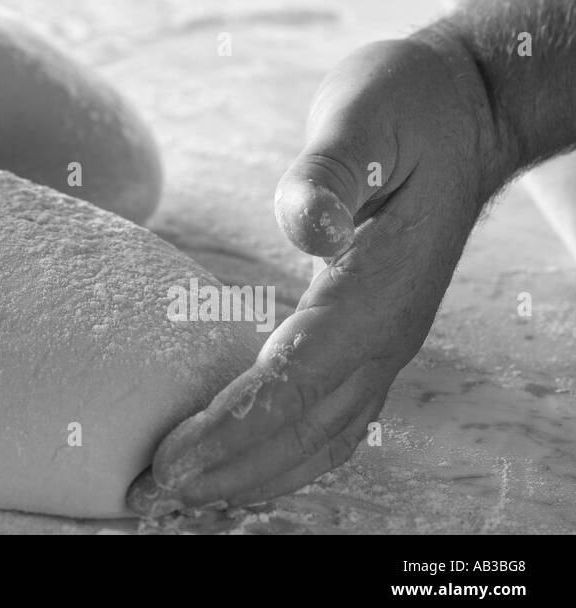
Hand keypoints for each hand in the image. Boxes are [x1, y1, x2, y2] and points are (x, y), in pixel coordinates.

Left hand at [128, 33, 504, 512]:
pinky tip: (241, 465)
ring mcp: (384, 342)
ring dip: (252, 477)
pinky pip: (330, 420)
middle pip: (302, 430)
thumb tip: (303, 227)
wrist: (461, 113)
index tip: (168, 462)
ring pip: (320, 439)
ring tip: (182, 499)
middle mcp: (386, 332)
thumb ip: (327, 172)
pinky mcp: (372, 338)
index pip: (295, 380)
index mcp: (378, 288)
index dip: (231, 429)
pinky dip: (283, 456)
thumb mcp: (363, 117)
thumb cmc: (403, 108)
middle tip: (146, 497)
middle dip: (225, 473)